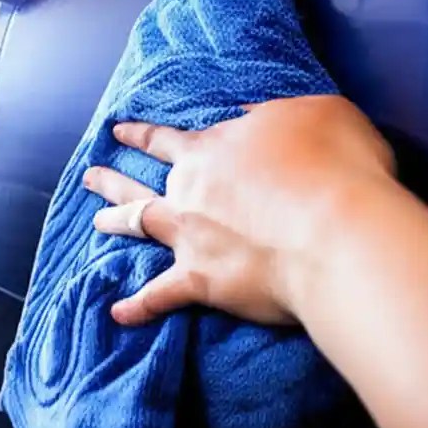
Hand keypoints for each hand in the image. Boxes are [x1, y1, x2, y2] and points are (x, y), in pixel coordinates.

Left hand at [82, 95, 393, 326]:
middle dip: (112, 179)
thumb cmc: (338, 165)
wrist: (338, 230)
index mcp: (212, 149)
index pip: (168, 139)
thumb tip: (248, 118)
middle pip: (141, 182)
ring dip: (114, 223)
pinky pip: (160, 296)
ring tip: (96, 221)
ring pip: (139, 226)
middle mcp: (190, 190)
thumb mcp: (315, 114)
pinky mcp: (201, 280)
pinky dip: (138, 307)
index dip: (142, 134)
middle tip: (89, 176)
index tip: (119, 131)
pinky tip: (118, 313)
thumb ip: (275, 115)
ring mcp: (190, 236)